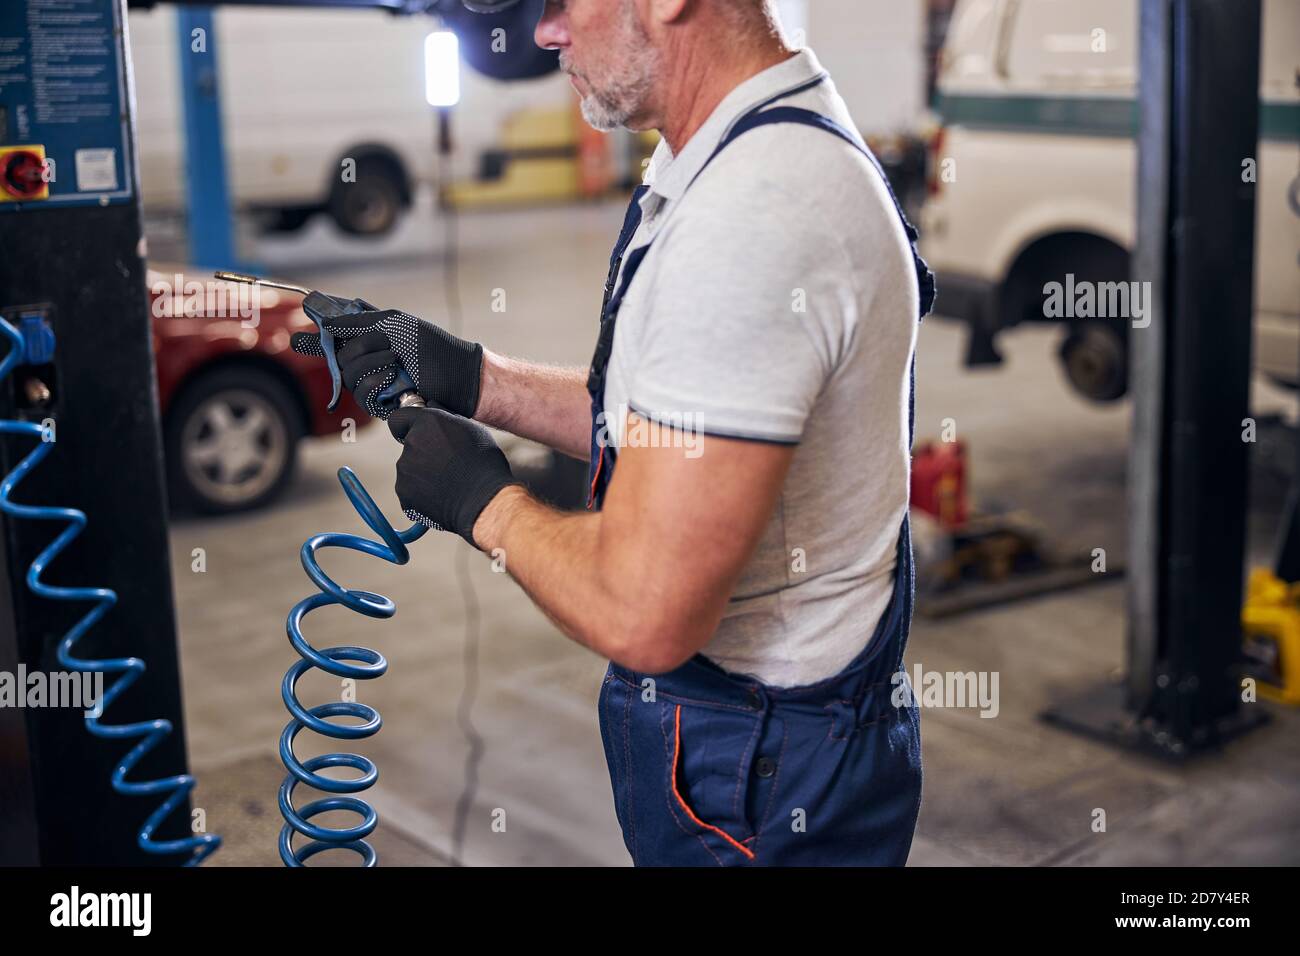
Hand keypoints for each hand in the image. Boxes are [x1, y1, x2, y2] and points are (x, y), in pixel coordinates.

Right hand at [290, 308, 482, 418]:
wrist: (456, 373)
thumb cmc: (430, 345)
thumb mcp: (394, 323)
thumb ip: (357, 321)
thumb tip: (325, 320)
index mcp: (367, 338)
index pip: (331, 338)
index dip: (312, 338)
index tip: (298, 336)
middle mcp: (365, 361)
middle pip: (335, 356)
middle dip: (360, 345)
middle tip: (385, 342)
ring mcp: (371, 383)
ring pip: (346, 375)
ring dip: (372, 363)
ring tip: (397, 359)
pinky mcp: (379, 404)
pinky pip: (360, 394)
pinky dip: (375, 382)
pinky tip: (394, 378)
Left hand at [387, 406, 518, 546]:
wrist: (484, 499)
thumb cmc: (484, 463)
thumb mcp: (472, 429)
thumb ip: (447, 417)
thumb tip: (431, 406)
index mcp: (427, 422)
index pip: (399, 418)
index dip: (407, 426)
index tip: (417, 434)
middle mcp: (411, 442)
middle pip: (409, 446)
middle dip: (423, 453)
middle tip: (447, 465)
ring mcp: (405, 469)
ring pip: (409, 469)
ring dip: (423, 474)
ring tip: (448, 483)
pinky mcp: (404, 493)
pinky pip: (410, 491)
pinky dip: (422, 494)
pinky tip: (442, 496)